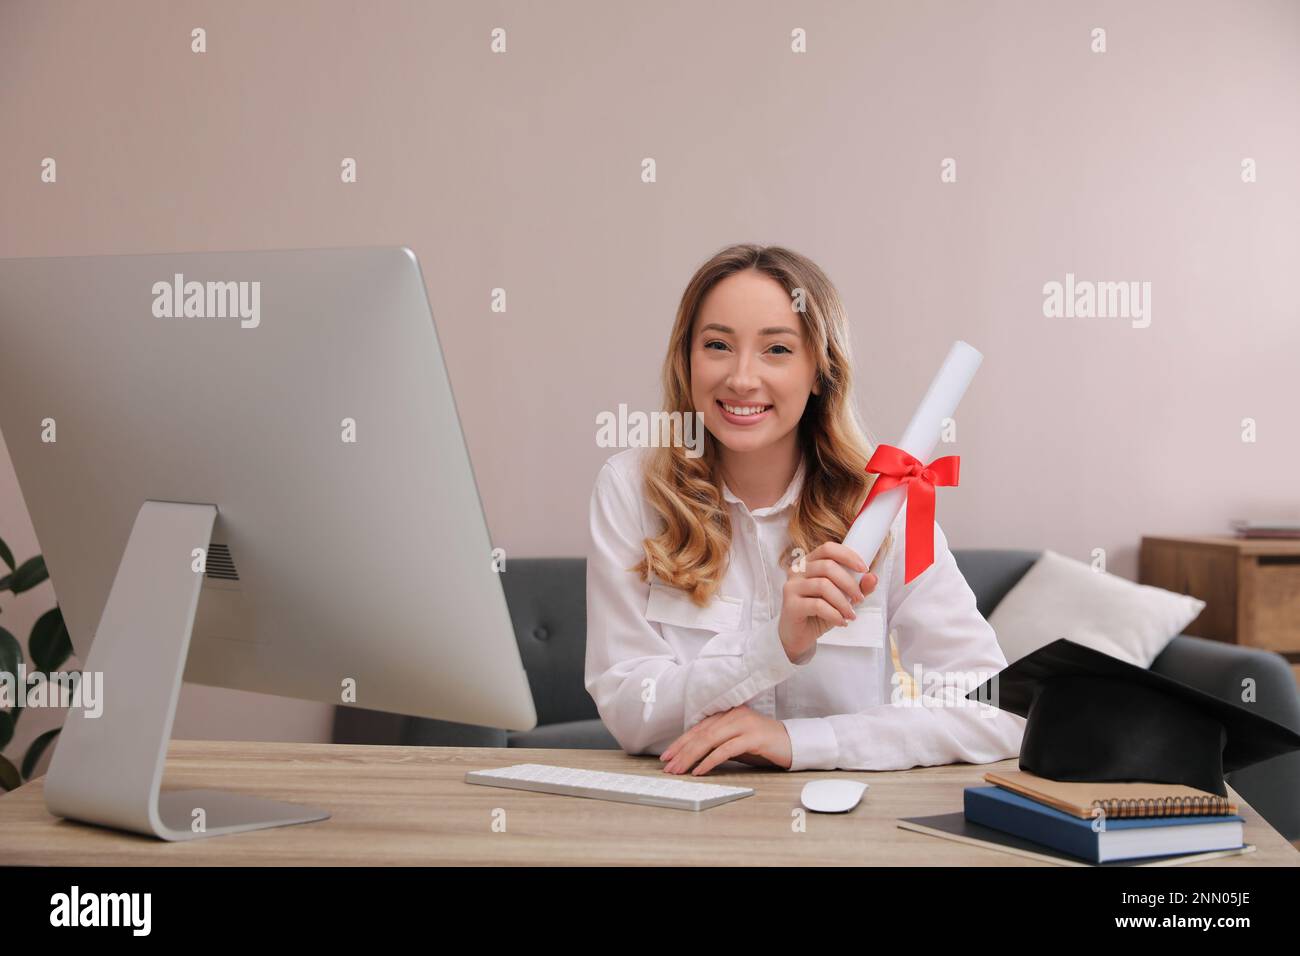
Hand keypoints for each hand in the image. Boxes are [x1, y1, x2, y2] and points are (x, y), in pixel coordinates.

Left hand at [659, 704, 792, 774]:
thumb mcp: (735, 741)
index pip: (698, 728)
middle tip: (668, 767)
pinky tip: (700, 770)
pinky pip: (726, 749)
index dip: (680, 742)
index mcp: (727, 713)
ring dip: (691, 757)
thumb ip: (717, 742)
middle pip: (701, 733)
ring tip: (679, 770)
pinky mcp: (753, 737)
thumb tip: (692, 756)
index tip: (666, 756)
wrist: (792, 743)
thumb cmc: (762, 745)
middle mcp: (734, 715)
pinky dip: (710, 761)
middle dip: (681, 751)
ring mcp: (744, 724)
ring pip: (710, 740)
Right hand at [779, 541, 878, 661]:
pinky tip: (840, 622)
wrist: (799, 636)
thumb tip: (873, 577)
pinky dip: (834, 614)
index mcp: (809, 563)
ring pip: (823, 585)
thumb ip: (858, 587)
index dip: (848, 556)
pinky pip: (817, 605)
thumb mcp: (842, 599)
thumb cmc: (819, 613)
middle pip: (827, 566)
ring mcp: (792, 587)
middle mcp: (797, 571)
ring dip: (843, 602)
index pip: (828, 548)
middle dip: (849, 583)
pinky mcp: (790, 605)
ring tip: (850, 614)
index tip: (864, 569)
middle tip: (860, 598)